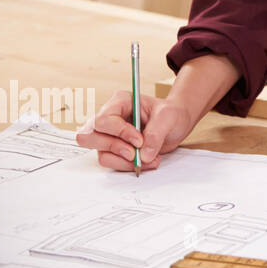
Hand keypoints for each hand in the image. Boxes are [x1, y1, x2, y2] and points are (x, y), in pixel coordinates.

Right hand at [75, 90, 194, 172]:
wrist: (176, 124)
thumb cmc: (171, 113)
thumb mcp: (168, 117)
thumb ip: (156, 134)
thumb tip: (143, 155)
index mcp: (120, 102)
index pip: (104, 119)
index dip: (120, 133)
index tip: (139, 141)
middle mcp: (109, 118)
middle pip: (90, 137)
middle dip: (114, 148)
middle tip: (135, 153)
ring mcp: (109, 135)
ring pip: (101, 154)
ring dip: (124, 161)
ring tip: (147, 159)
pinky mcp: (113, 150)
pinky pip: (110, 162)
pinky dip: (126, 166)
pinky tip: (145, 161)